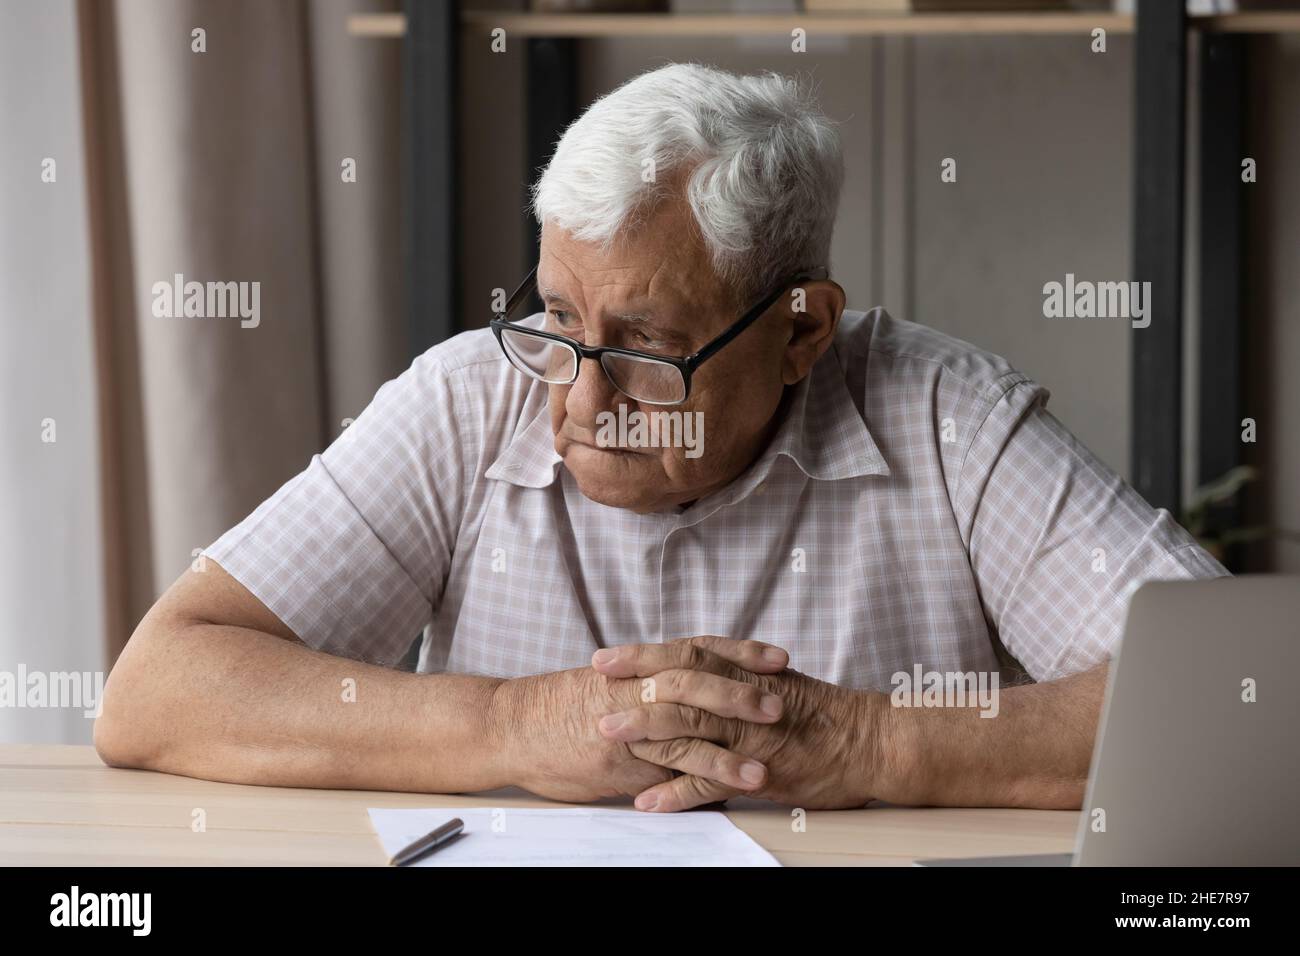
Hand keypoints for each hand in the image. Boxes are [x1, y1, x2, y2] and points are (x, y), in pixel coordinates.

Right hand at [489, 638, 789, 803]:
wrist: (510, 726)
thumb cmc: (557, 708)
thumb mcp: (607, 685)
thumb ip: (647, 686)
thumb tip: (688, 696)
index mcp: (640, 666)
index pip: (699, 650)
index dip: (741, 653)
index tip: (779, 657)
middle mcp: (638, 687)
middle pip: (701, 681)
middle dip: (744, 691)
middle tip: (784, 699)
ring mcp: (630, 723)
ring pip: (689, 728)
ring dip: (732, 746)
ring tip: (767, 760)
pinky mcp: (620, 758)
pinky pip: (667, 766)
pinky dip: (701, 776)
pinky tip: (730, 789)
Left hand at [592, 636, 888, 811]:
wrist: (872, 740)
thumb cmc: (826, 714)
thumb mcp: (777, 684)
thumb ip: (736, 679)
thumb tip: (698, 676)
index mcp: (745, 673)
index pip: (686, 655)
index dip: (644, 654)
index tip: (607, 656)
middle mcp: (743, 697)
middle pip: (680, 682)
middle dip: (634, 682)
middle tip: (596, 686)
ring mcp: (750, 734)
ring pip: (690, 725)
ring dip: (644, 729)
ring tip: (608, 734)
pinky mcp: (761, 770)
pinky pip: (711, 780)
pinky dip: (676, 791)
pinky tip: (648, 800)